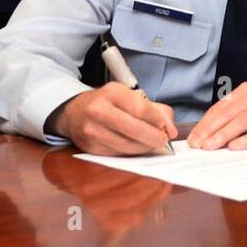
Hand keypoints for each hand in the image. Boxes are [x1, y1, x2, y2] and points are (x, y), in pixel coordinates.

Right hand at [50, 82, 177, 155]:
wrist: (76, 112)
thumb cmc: (110, 103)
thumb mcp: (132, 97)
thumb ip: (157, 111)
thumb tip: (171, 131)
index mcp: (112, 92)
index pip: (140, 109)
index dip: (156, 121)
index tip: (164, 127)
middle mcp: (98, 110)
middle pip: (133, 129)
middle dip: (153, 137)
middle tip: (162, 140)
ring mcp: (91, 130)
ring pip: (126, 145)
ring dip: (143, 147)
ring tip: (150, 144)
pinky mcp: (89, 147)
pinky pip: (116, 153)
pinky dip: (130, 152)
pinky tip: (135, 146)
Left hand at [188, 82, 246, 150]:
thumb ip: (237, 114)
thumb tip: (210, 134)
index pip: (220, 108)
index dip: (205, 124)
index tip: (193, 139)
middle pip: (228, 114)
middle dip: (209, 131)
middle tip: (197, 145)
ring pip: (242, 122)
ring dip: (223, 135)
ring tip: (210, 147)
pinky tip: (235, 147)